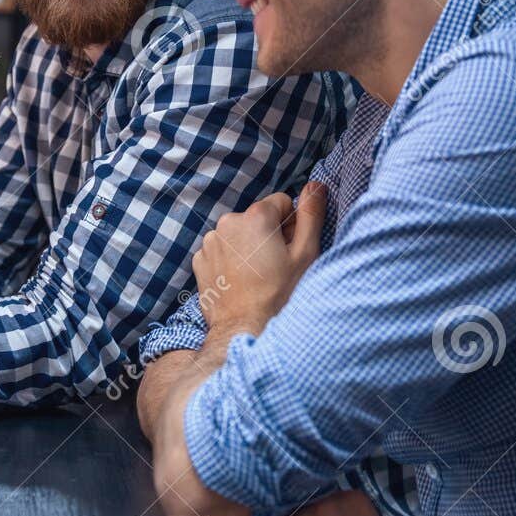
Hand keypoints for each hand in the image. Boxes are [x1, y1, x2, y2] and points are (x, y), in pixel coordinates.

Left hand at [193, 181, 325, 344]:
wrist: (244, 329)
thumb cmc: (280, 295)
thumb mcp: (305, 254)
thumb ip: (311, 215)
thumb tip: (316, 185)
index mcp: (255, 217)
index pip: (282, 203)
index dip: (291, 226)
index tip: (289, 250)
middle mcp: (228, 222)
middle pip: (259, 218)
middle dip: (269, 236)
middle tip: (275, 266)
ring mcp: (210, 241)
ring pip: (239, 234)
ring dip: (249, 247)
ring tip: (258, 276)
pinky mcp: (200, 259)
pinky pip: (222, 249)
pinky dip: (231, 260)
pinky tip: (240, 281)